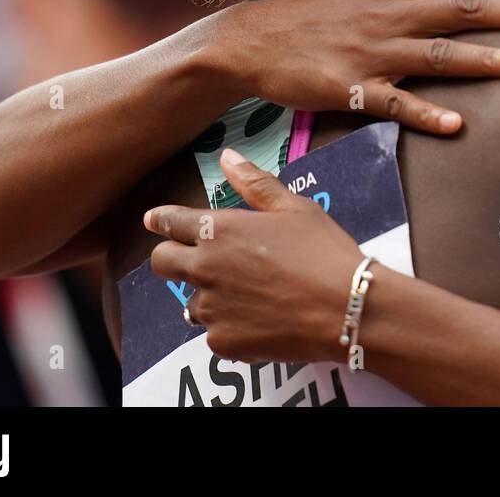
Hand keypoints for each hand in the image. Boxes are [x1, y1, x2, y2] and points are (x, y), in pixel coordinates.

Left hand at [145, 149, 361, 364]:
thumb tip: (227, 157)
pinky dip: (231, 326)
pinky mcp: (222, 343)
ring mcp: (211, 309)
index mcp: (219, 231)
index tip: (155, 220)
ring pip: (190, 302)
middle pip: (162, 263)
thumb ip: (255, 183)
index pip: (170, 222)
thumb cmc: (323, 251)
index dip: (162, 220)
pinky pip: (214, 332)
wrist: (345, 308)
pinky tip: (262, 319)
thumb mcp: (294, 208)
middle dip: (173, 258)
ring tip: (248, 294)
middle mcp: (204, 269)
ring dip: (209, 295)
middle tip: (200, 259)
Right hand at [225, 0, 499, 133]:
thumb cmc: (311, 9)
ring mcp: (372, 52)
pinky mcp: (351, 87)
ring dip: (485, 60)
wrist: (255, 42)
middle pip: (463, 10)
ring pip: (438, 54)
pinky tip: (457, 123)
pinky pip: (394, 102)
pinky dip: (426, 112)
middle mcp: (390, 15)